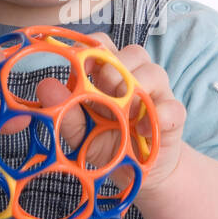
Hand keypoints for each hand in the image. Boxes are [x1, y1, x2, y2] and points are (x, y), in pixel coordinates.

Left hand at [33, 32, 185, 198]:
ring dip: (138, 87)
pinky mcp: (172, 116)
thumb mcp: (79, 132)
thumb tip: (45, 86)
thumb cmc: (104, 143)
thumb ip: (64, 110)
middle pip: (133, 52)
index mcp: (108, 74)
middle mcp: (134, 77)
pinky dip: (159, 115)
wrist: (135, 173)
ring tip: (125, 110)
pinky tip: (143, 129)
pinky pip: (173, 107)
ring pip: (155, 72)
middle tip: (104, 90)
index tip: (82, 66)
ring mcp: (156, 94)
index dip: (93, 49)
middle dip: (116, 68)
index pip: (103, 45)